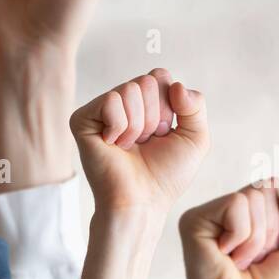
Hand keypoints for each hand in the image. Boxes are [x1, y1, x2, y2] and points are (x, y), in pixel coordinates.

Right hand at [69, 69, 207, 214]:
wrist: (142, 201)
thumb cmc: (166, 175)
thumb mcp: (195, 137)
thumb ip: (196, 105)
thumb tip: (176, 85)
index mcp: (145, 102)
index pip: (160, 76)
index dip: (170, 106)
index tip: (163, 133)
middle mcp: (122, 102)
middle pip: (147, 81)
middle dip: (155, 116)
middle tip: (146, 142)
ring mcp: (101, 110)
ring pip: (130, 89)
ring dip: (138, 125)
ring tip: (131, 146)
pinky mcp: (82, 119)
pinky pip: (110, 101)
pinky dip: (120, 127)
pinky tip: (114, 145)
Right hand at [172, 180, 278, 278]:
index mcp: (252, 215)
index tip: (274, 252)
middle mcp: (229, 211)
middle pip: (269, 187)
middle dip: (274, 229)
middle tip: (255, 260)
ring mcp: (210, 215)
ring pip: (254, 195)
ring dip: (258, 238)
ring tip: (240, 262)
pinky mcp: (194, 220)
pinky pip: (236, 204)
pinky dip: (242, 236)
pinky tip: (227, 258)